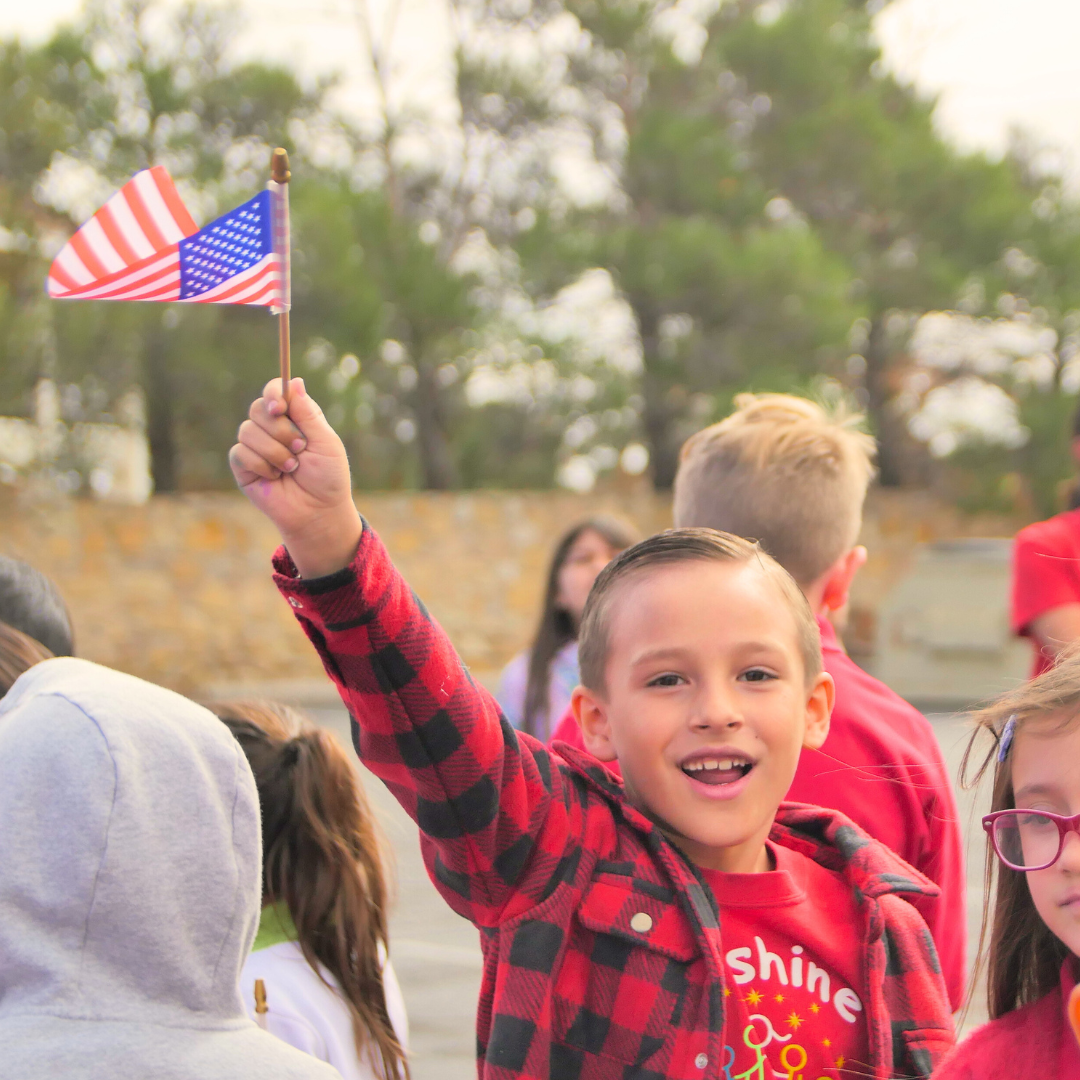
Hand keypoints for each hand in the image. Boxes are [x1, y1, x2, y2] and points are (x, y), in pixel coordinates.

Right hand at [229, 378, 362, 577]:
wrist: (318, 512)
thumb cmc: (328, 478)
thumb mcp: (325, 443)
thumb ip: (308, 414)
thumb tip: (294, 381)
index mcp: (295, 417)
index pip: (274, 391)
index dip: (273, 394)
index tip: (279, 407)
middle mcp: (273, 428)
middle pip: (257, 408)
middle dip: (279, 429)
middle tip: (299, 447)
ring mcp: (256, 446)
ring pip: (248, 430)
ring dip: (275, 451)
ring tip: (292, 468)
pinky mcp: (243, 466)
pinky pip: (240, 452)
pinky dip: (261, 465)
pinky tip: (275, 477)